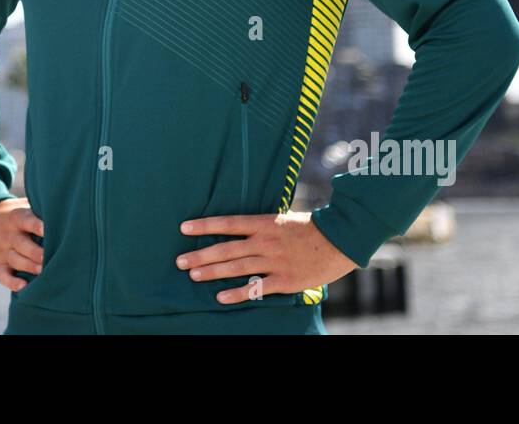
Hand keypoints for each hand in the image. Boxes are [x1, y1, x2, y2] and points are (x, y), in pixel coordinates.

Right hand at [0, 198, 44, 291]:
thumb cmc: (14, 214)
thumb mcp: (23, 206)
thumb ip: (39, 209)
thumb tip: (65, 211)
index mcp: (16, 218)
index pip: (27, 220)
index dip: (37, 225)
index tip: (48, 230)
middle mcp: (8, 235)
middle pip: (22, 244)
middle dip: (35, 252)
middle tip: (48, 257)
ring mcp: (2, 251)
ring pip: (16, 260)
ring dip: (29, 266)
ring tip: (43, 272)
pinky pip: (3, 276)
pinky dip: (12, 283)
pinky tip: (23, 287)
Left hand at [175, 211, 356, 303]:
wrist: (338, 242)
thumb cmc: (308, 229)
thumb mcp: (281, 219)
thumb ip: (259, 226)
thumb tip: (236, 229)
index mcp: (264, 223)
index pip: (228, 223)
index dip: (204, 225)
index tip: (184, 228)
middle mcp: (265, 242)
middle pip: (226, 249)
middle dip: (200, 255)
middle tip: (180, 261)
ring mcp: (274, 261)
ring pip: (236, 268)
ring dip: (212, 272)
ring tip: (193, 276)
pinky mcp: (284, 280)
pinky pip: (256, 288)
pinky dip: (237, 293)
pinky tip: (220, 297)